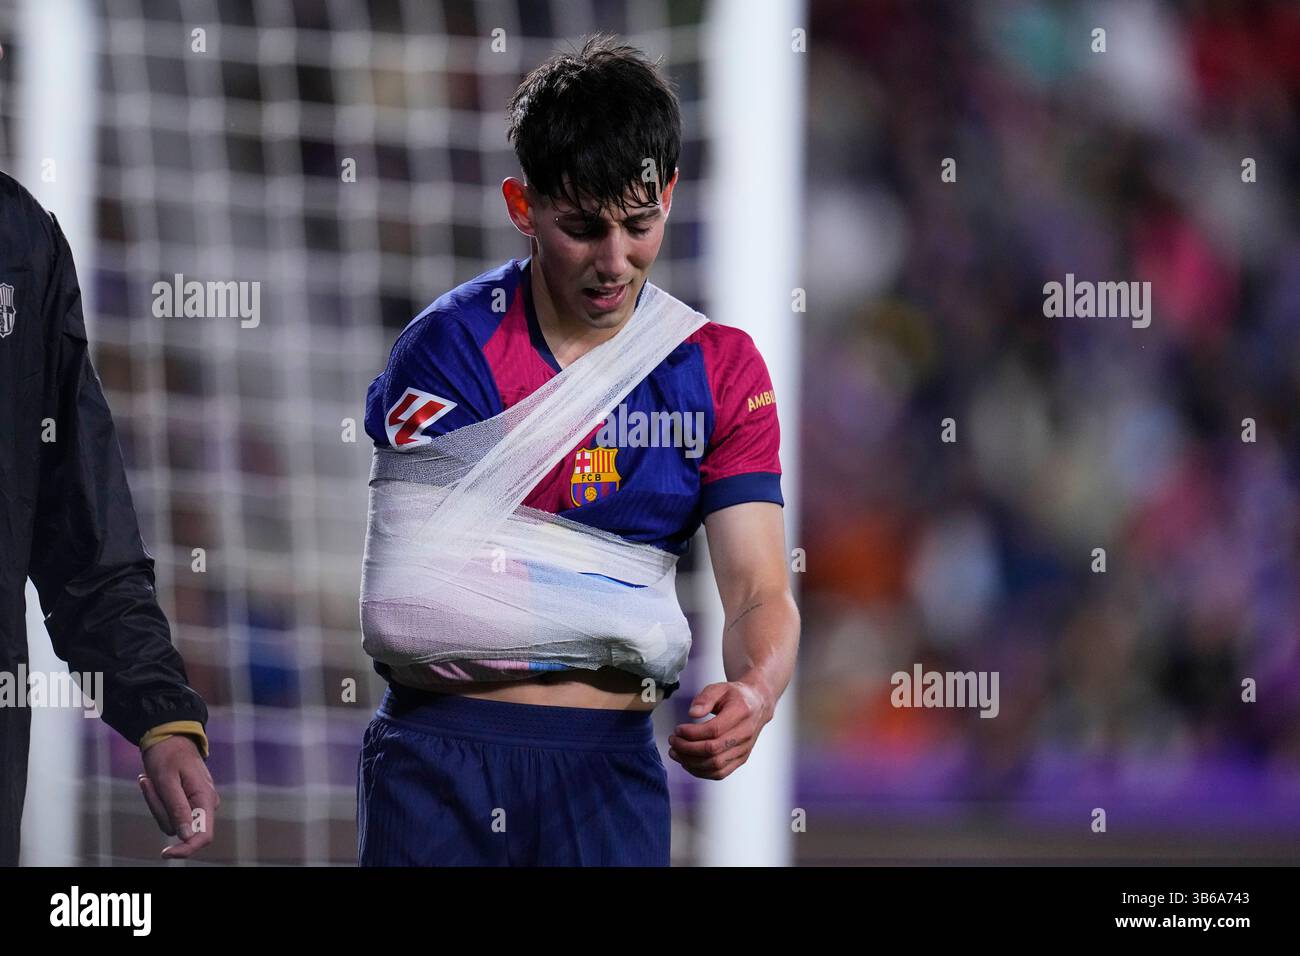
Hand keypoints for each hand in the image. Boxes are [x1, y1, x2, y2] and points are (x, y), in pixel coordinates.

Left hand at [138, 736, 219, 858]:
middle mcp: (206, 804)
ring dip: (155, 804)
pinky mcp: (187, 803)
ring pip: (170, 822)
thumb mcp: (167, 781)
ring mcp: (197, 804)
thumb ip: (177, 809)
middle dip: (158, 811)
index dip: (186, 849)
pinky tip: (153, 782)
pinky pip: (168, 814)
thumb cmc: (168, 755)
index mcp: (205, 799)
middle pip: (179, 829)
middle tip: (147, 784)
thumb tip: (187, 837)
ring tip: (149, 780)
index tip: (165, 853)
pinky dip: (156, 801)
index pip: (203, 836)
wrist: (169, 737)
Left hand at [667, 679, 773, 779]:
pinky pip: (720, 773)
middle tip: (672, 741)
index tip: (678, 729)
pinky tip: (687, 762)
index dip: (692, 732)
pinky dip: (700, 771)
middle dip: (687, 748)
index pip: (714, 730)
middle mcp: (745, 734)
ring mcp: (744, 749)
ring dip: (690, 762)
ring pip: (715, 765)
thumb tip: (692, 713)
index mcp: (742, 713)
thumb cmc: (735, 696)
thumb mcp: (720, 688)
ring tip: (675, 752)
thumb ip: (705, 698)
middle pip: (713, 750)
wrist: (758, 705)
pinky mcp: (741, 759)